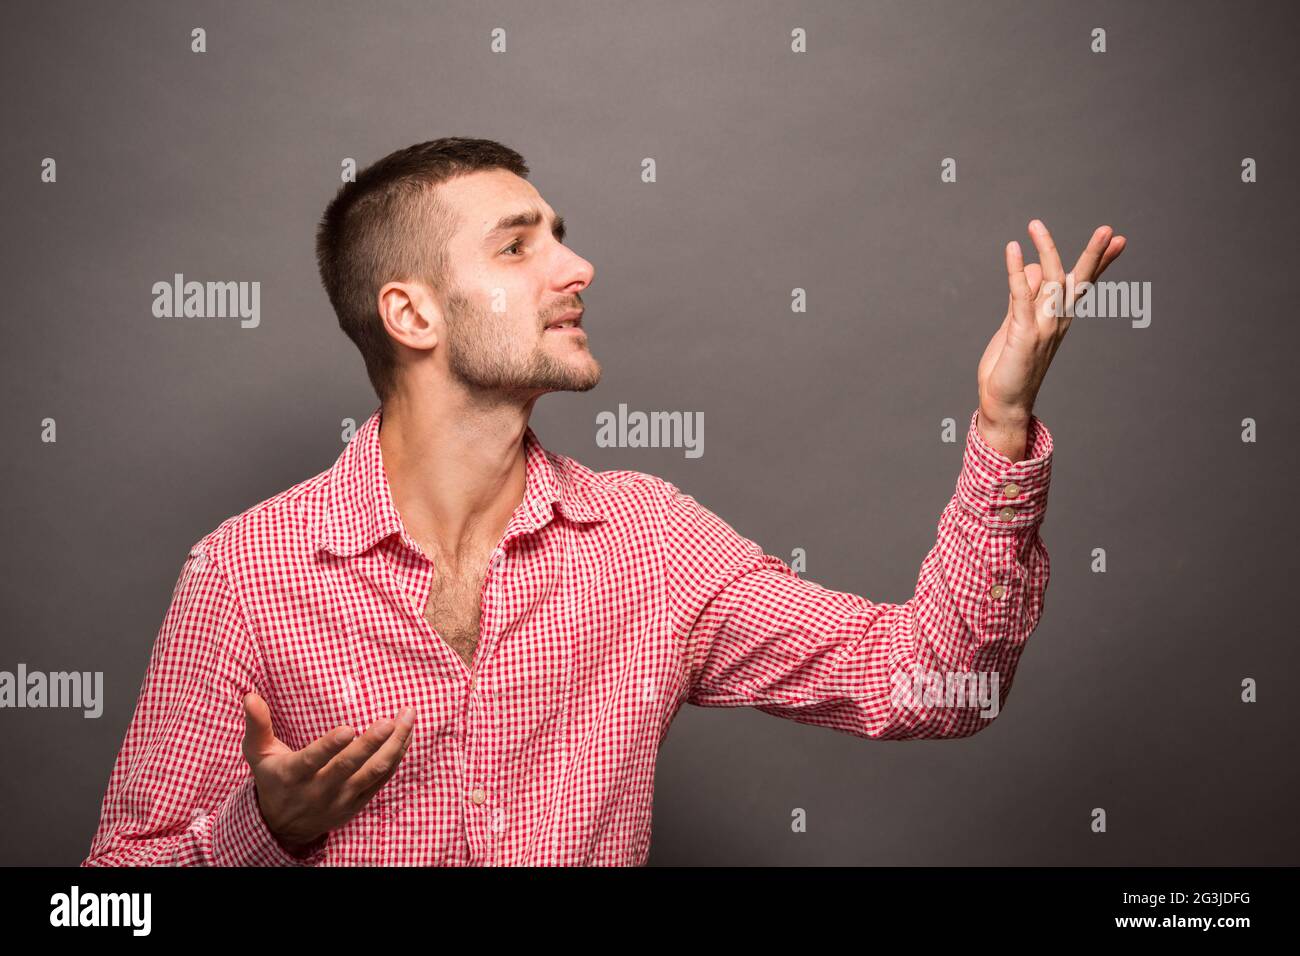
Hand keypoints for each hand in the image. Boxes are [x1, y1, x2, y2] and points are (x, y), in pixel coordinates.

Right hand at [241, 692, 415, 854]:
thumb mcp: (258, 754)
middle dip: (372, 743)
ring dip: (394, 745)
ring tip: (408, 718)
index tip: (348, 728)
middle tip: (391, 720)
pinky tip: (406, 735)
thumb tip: (251, 696)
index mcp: (293, 775)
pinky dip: (396, 756)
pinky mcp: (358, 803)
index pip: (313, 760)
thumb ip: (258, 725)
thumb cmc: (273, 779)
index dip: (330, 746)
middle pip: (350, 766)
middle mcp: (319, 790)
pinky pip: (382, 779)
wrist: (283, 827)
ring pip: (374, 772)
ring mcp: (342, 799)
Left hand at [976, 219, 1126, 456]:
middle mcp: (1057, 321)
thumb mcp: (1017, 325)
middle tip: (1109, 229)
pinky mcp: (1024, 333)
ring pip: (1052, 282)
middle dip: (1094, 254)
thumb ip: (1025, 298)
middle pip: (1079, 280)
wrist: (1004, 403)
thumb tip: (1035, 268)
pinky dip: (1016, 271)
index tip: (1118, 240)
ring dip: (1048, 250)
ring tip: (1037, 224)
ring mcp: (1043, 327)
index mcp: (1058, 318)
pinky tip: (1013, 249)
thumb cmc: (1010, 367)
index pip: (1083, 284)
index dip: (1100, 261)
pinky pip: (1020, 295)